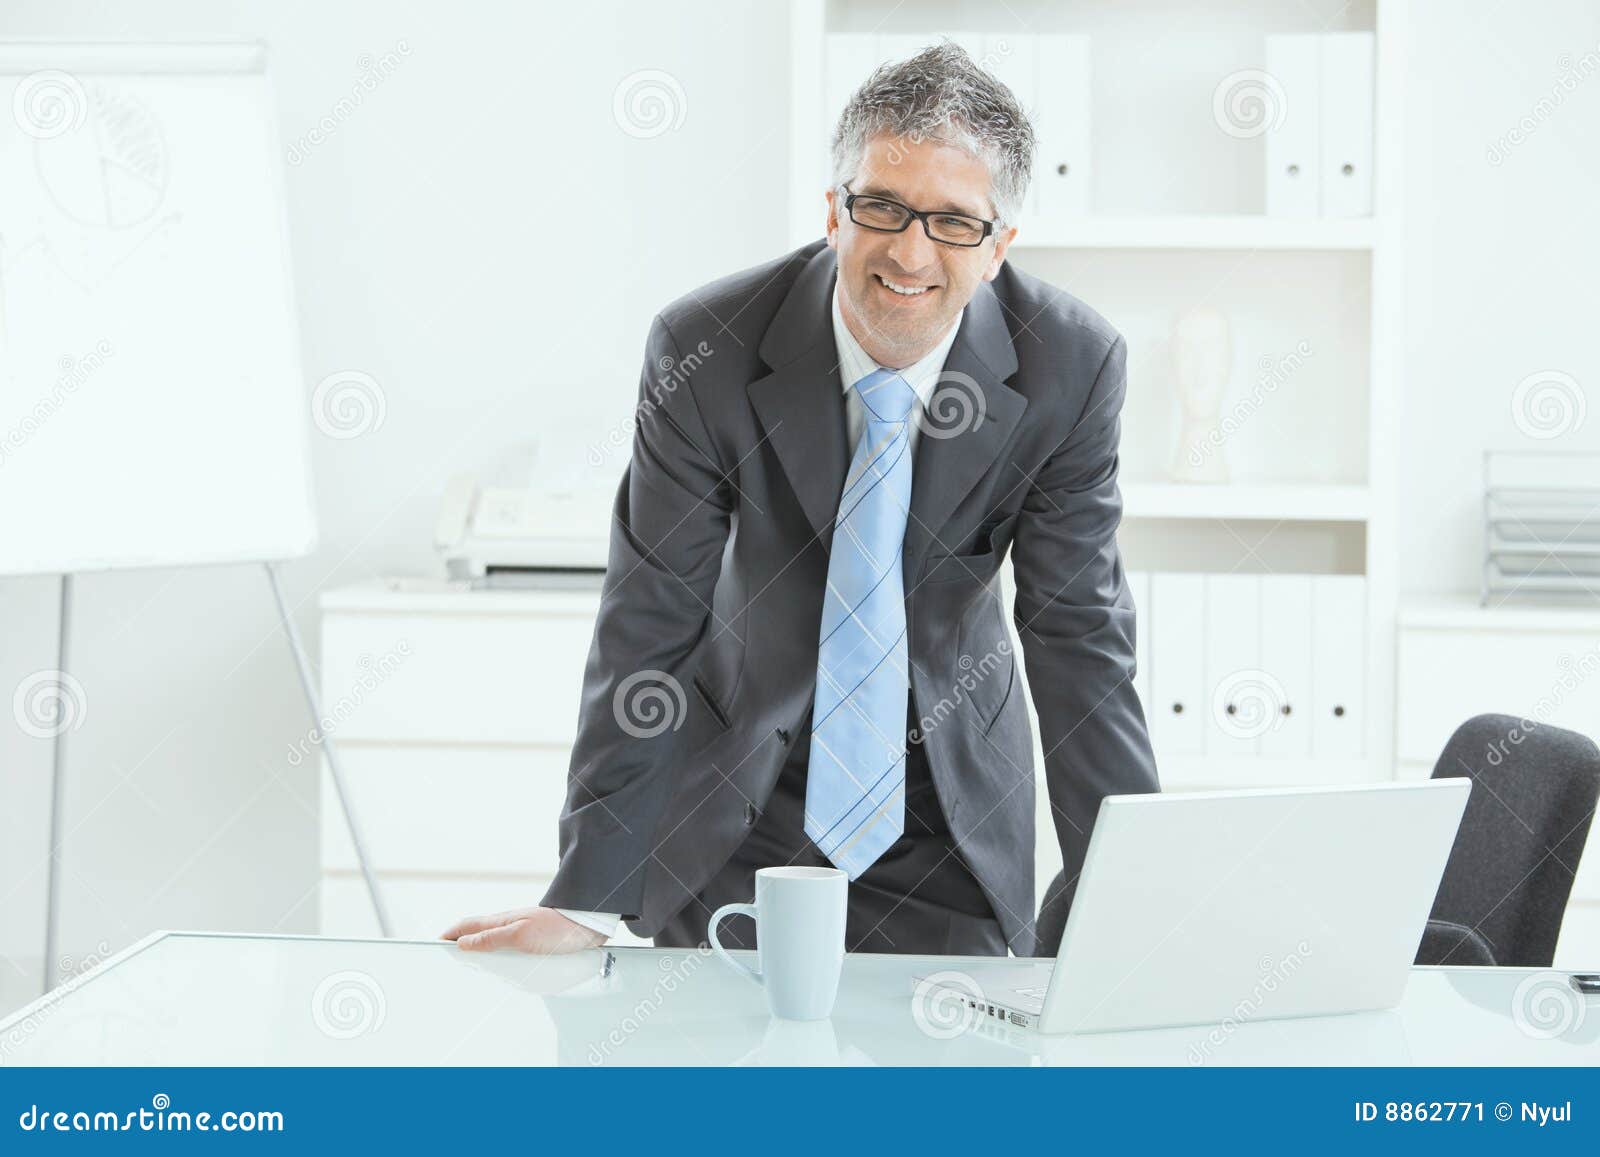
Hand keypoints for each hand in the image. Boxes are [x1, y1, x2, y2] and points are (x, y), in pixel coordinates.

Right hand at [440, 906, 607, 953]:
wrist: (589, 925)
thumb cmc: (557, 929)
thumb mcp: (519, 935)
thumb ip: (491, 939)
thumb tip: (462, 943)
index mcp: (501, 922)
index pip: (466, 926)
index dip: (449, 935)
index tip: (435, 944)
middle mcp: (509, 926)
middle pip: (477, 934)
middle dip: (460, 943)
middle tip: (447, 956)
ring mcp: (522, 933)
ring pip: (493, 941)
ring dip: (479, 950)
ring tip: (469, 964)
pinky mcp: (536, 942)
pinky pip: (510, 949)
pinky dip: (499, 956)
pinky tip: (502, 967)